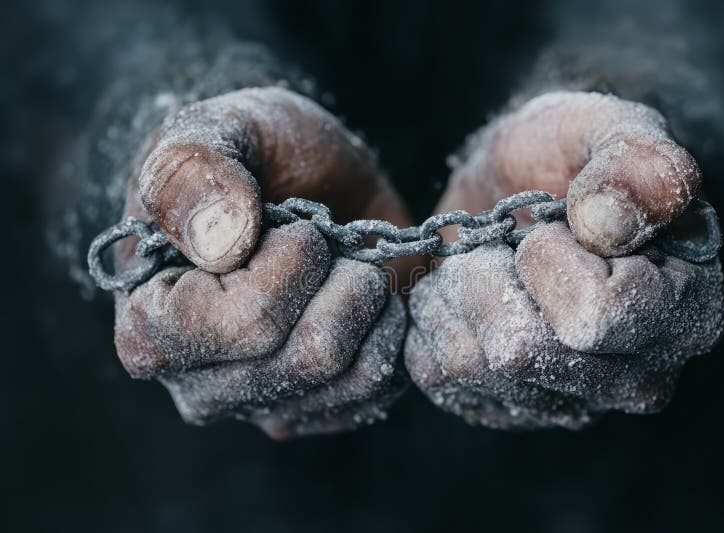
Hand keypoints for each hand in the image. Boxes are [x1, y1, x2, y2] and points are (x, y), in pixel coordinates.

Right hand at [114, 87, 413, 438]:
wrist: (298, 182)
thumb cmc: (246, 160)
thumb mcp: (216, 131)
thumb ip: (194, 170)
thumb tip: (217, 239)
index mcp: (149, 328)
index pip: (247, 322)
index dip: (289, 260)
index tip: (286, 222)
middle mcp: (198, 384)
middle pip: (309, 354)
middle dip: (338, 274)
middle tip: (324, 237)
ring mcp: (260, 405)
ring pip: (352, 372)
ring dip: (366, 297)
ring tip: (341, 262)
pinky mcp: (316, 411)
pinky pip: (379, 385)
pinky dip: (388, 328)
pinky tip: (360, 295)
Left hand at [405, 92, 723, 428]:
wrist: (508, 190)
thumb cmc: (563, 158)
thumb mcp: (602, 129)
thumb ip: (632, 161)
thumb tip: (610, 225)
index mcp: (685, 313)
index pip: (597, 317)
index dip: (548, 258)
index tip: (548, 225)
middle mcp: (635, 377)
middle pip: (522, 351)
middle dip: (490, 273)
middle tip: (507, 240)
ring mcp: (567, 403)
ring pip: (474, 364)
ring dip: (459, 291)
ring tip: (484, 261)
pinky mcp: (505, 408)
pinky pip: (436, 372)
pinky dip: (434, 318)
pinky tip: (463, 293)